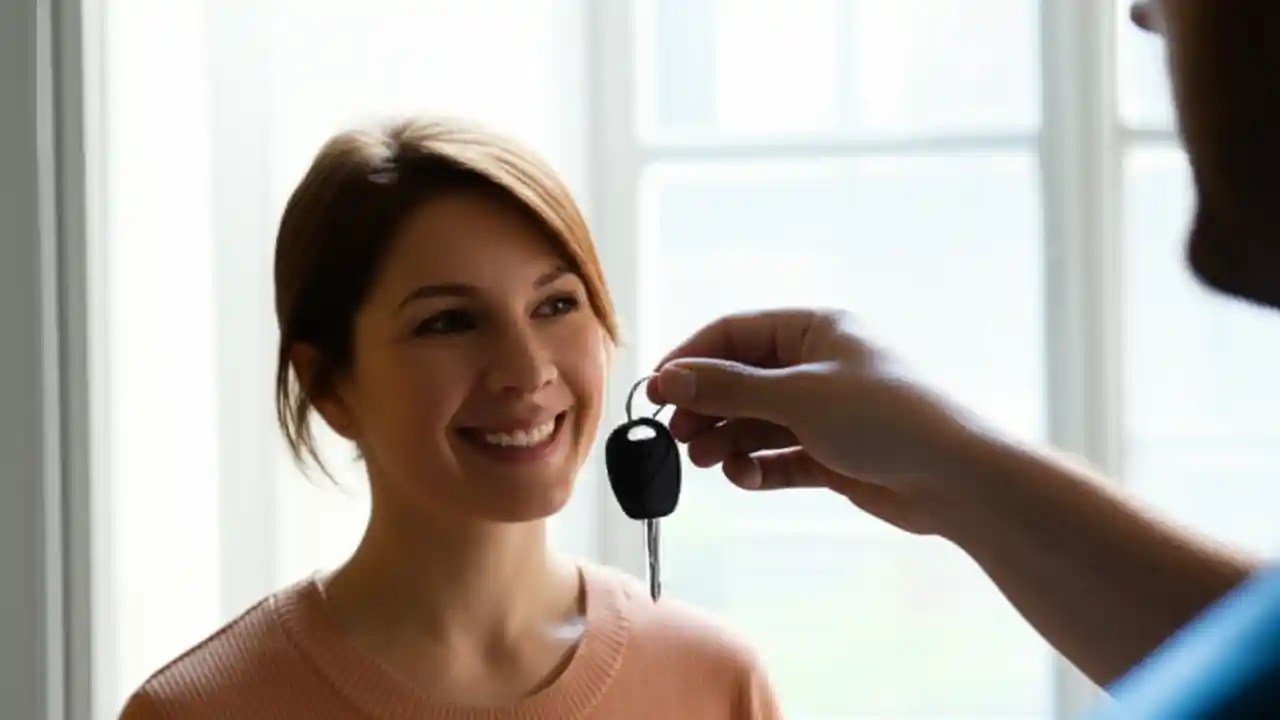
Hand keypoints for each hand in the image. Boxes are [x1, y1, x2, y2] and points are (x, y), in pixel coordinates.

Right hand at [647, 308, 995, 534]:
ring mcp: (826, 411)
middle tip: (678, 435)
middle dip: (707, 406)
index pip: (735, 333)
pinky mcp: (833, 454)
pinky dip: (757, 467)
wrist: (956, 479)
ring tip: (707, 461)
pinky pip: (780, 456)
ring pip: (757, 421)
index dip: (691, 360)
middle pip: (741, 379)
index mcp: (815, 328)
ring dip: (728, 439)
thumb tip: (664, 378)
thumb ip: (728, 388)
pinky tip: (743, 478)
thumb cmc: (885, 418)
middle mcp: (818, 365)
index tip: (654, 391)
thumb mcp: (798, 396)